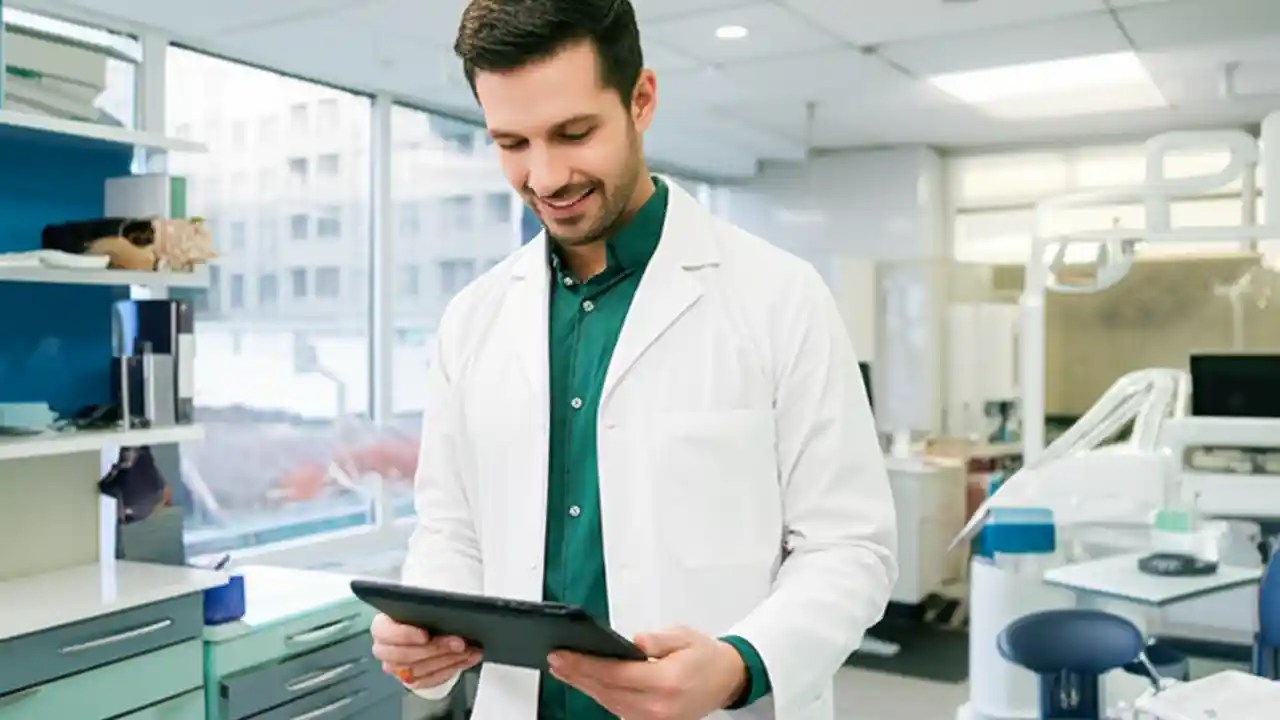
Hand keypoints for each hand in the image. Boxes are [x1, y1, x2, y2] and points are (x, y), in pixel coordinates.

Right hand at [370, 613, 481, 689]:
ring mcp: (397, 668)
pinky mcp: (413, 680)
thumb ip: (426, 607)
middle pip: (405, 655)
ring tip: (468, 650)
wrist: (425, 629)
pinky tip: (467, 658)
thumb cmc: (421, 614)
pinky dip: (452, 669)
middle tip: (459, 642)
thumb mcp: (422, 605)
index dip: (404, 635)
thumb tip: (446, 609)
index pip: (384, 632)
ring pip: (421, 670)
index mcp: (382, 627)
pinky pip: (431, 680)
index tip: (425, 635)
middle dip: (436, 649)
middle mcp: (385, 650)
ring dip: (448, 660)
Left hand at [548, 626, 747, 719]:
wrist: (726, 679)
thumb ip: (657, 640)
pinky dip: (600, 696)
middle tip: (555, 659)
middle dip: (577, 675)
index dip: (584, 664)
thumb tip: (634, 642)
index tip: (564, 655)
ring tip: (564, 669)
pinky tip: (587, 683)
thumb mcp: (683, 636)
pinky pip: (618, 710)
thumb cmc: (705, 656)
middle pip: (606, 691)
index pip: (614, 674)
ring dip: (584, 686)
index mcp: (666, 682)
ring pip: (608, 703)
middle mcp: (658, 707)